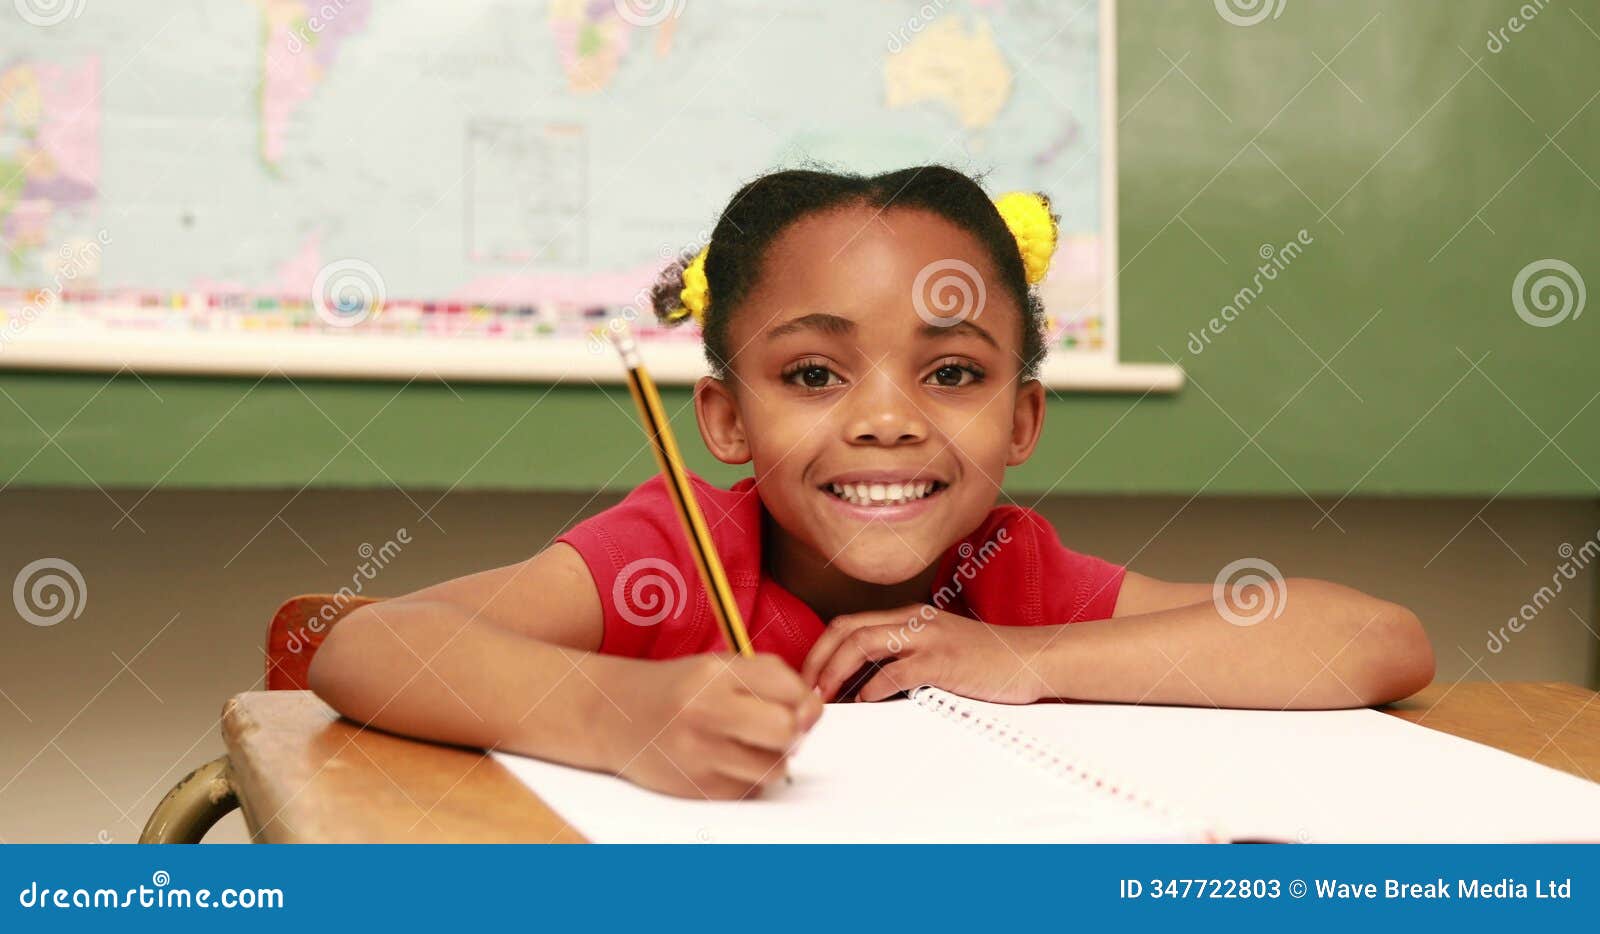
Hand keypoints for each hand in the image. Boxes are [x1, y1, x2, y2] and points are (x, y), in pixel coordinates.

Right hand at [607, 653, 822, 798]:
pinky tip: (723, 761)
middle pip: (786, 731)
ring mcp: (698, 752)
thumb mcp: (718, 667)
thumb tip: (812, 717)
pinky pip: (748, 791)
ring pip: (774, 769)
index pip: (789, 688)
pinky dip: (747, 780)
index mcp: (715, 672)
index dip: (805, 702)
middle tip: (781, 731)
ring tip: (747, 746)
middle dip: (794, 734)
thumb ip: (769, 681)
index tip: (799, 707)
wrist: (612, 716)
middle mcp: (705, 710)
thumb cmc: (676, 690)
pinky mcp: (694, 787)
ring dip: (772, 761)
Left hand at [800, 604, 1051, 704]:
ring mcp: (928, 638)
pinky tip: (864, 703)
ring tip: (823, 697)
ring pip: (862, 643)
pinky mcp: (943, 661)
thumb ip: (901, 660)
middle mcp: (913, 621)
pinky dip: (872, 688)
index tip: (807, 679)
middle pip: (846, 629)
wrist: (1032, 658)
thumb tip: (861, 688)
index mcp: (908, 617)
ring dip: (834, 672)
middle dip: (817, 660)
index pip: (848, 624)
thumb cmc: (986, 661)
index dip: (820, 650)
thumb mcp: (937, 651)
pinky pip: (896, 671)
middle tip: (804, 691)